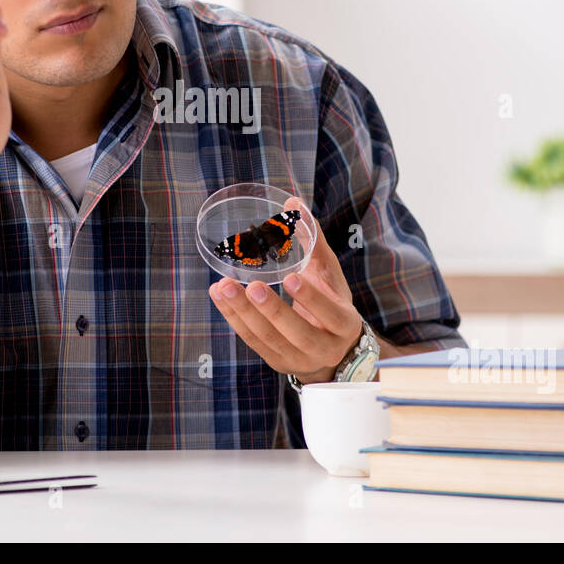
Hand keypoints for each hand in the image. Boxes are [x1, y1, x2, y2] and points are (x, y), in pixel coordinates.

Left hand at [208, 196, 364, 382]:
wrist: (334, 348)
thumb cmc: (331, 300)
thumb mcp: (328, 273)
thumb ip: (312, 240)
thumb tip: (291, 201)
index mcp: (344, 323)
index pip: (330, 313)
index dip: (311, 299)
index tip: (290, 277)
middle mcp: (324, 348)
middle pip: (296, 332)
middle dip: (272, 310)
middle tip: (251, 286)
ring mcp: (299, 359)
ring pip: (269, 340)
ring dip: (243, 314)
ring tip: (223, 288)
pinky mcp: (277, 362)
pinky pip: (253, 341)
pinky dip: (234, 319)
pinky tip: (220, 297)